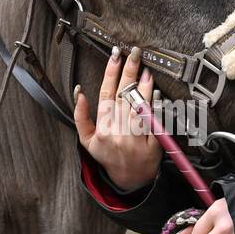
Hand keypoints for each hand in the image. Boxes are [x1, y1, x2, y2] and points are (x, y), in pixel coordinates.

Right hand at [74, 44, 161, 190]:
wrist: (129, 181)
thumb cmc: (108, 156)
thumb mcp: (87, 140)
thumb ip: (81, 116)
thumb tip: (78, 92)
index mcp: (101, 129)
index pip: (105, 94)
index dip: (110, 73)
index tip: (115, 55)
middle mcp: (118, 133)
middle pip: (124, 96)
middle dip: (129, 71)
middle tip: (134, 53)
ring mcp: (135, 139)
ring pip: (139, 106)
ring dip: (143, 85)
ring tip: (146, 69)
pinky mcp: (152, 145)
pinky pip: (154, 122)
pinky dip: (155, 106)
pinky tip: (156, 93)